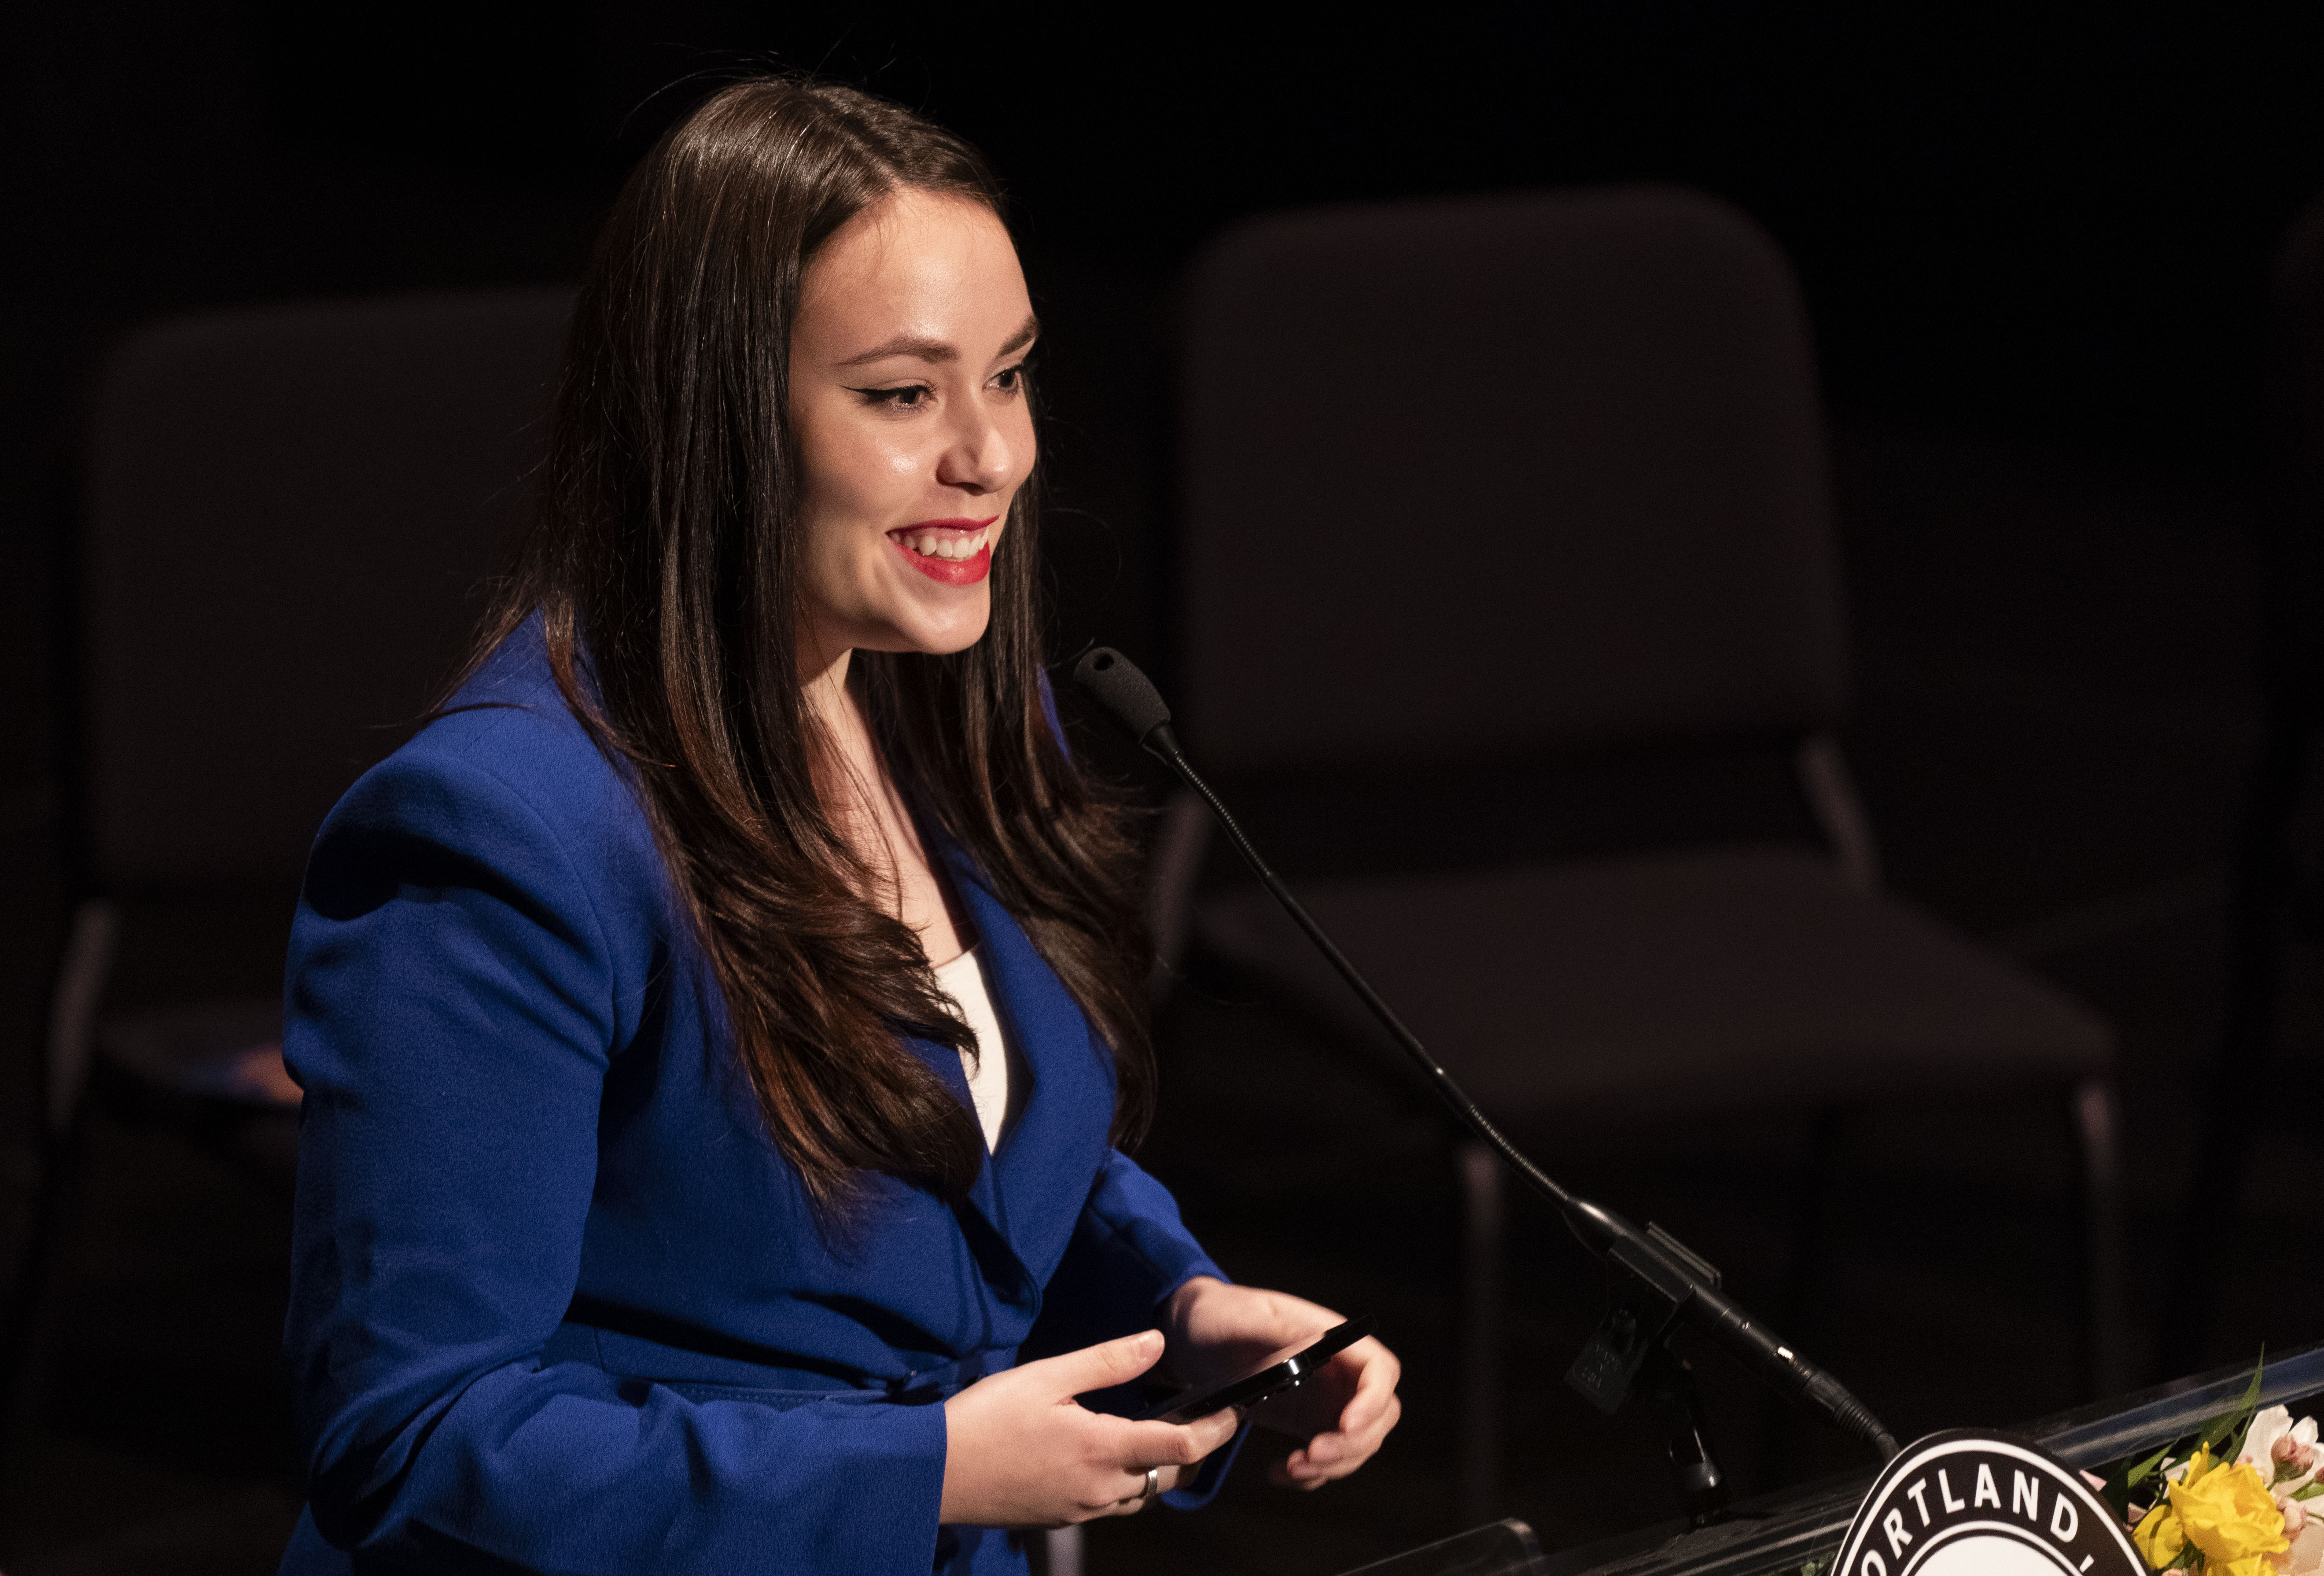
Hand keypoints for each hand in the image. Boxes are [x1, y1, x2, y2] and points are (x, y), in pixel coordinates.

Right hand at [938, 1330, 1241, 1526]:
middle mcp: (1100, 1489)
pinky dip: (1126, 1478)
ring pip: (1141, 1492)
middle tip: (1199, 1413)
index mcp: (1102, 1450)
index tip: (1235, 1408)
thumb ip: (1107, 1361)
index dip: (1217, 1428)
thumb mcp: (1047, 1376)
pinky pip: (1111, 1502)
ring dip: (1158, 1465)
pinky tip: (1107, 1451)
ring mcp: (1081, 1509)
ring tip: (1156, 1428)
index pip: (1182, 1446)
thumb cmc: (987, 1419)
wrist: (935, 1474)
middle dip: (1192, 1448)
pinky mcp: (1061, 1517)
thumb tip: (1158, 1342)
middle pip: (1169, 1475)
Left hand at [1163, 1278, 1401, 1488]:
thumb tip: (1318, 1340)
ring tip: (1291, 1467)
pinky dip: (1312, 1475)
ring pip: (1358, 1442)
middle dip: (1352, 1443)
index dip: (1372, 1401)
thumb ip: (1280, 1329)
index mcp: (1329, 1338)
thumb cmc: (1219, 1316)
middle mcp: (1337, 1370)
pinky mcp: (1307, 1423)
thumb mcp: (1244, 1317)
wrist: (1190, 1337)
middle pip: (1379, 1414)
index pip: (1379, 1370)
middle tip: (1310, 1455)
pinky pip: (1328, 1457)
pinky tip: (1278, 1472)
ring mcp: (1325, 1399)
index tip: (1345, 1426)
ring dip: (1333, 1465)